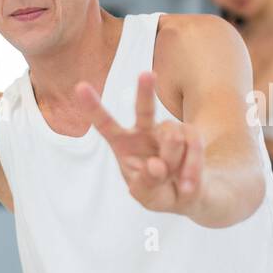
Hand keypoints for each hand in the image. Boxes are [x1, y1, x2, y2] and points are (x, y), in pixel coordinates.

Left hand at [78, 72, 203, 214]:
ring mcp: (167, 131)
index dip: (93, 107)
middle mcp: (144, 131)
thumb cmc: (159, 193)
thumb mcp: (148, 198)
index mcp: (123, 144)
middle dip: (145, 91)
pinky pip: (193, 143)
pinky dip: (192, 166)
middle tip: (146, 74)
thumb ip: (146, 184)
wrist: (189, 195)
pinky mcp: (189, 134)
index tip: (80, 87)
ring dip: (175, 163)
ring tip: (176, 183)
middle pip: (144, 109)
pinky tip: (188, 184)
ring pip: (173, 137)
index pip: (105, 124)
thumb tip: (156, 165)